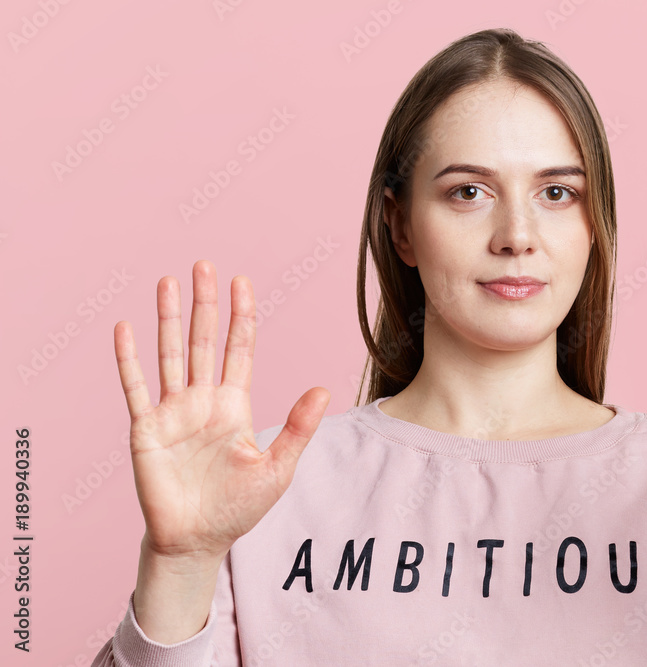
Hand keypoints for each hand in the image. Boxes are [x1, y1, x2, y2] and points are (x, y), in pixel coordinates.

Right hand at [113, 260, 329, 562]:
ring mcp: (173, 412)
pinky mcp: (146, 429)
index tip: (243, 281)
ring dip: (167, 319)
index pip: (239, 349)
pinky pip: (135, 388)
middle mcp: (203, 401)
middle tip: (204, 265)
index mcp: (235, 405)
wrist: (198, 541)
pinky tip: (126, 327)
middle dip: (205, 304)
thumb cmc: (239, 507)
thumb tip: (323, 389)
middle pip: (204, 341)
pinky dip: (129, 359)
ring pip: (170, 354)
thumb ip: (297, 427)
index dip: (242, 315)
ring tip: (168, 282)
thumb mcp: (278, 467)